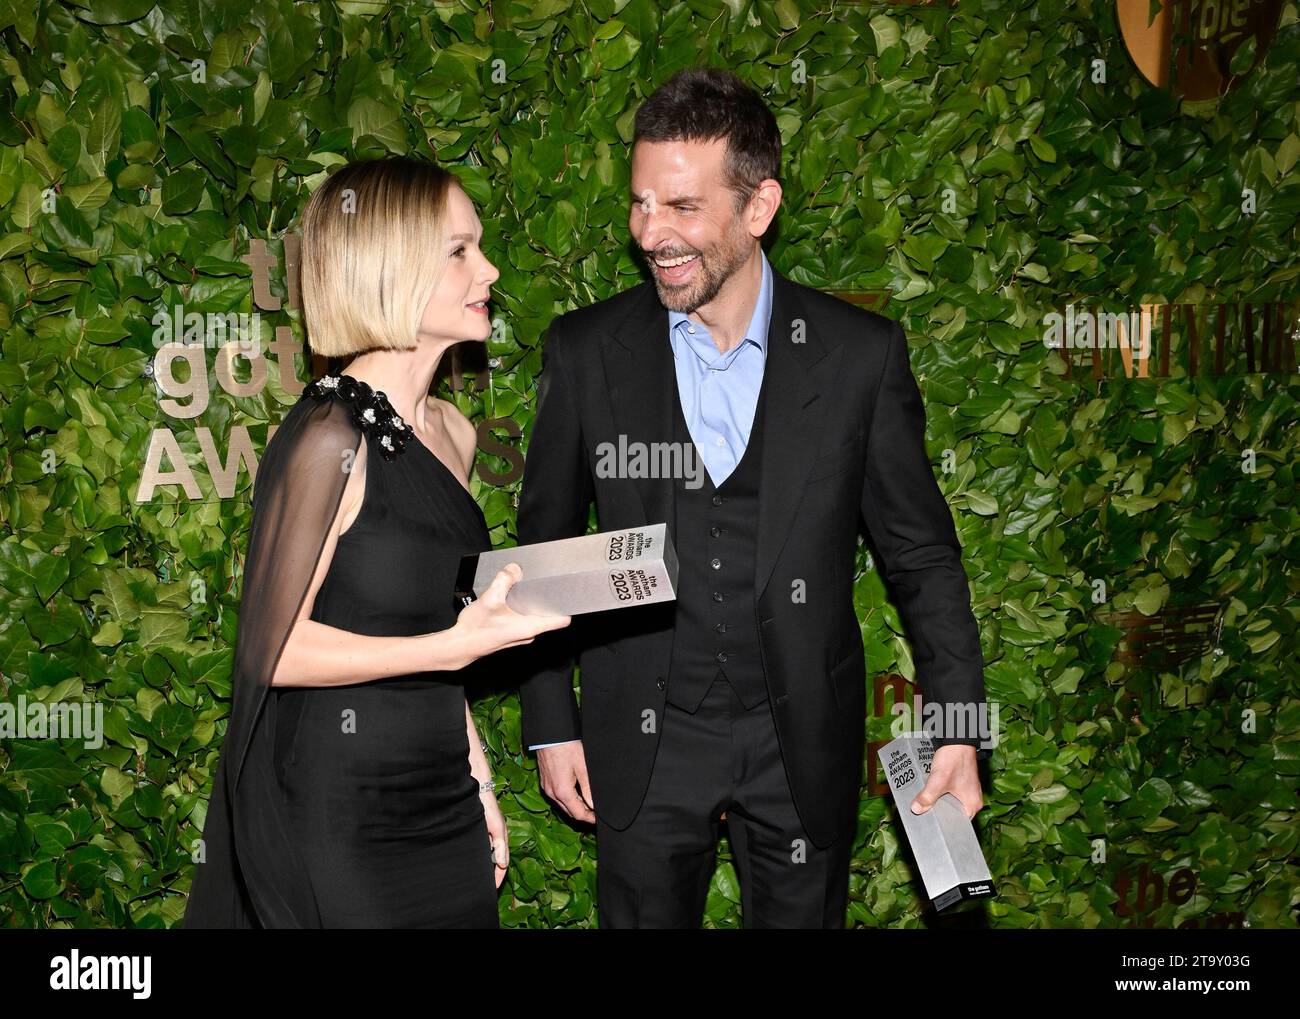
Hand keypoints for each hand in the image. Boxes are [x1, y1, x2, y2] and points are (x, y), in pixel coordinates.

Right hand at [450, 563, 569, 667]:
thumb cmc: (476, 628)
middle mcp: (529, 633)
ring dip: (531, 601)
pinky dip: (521, 607)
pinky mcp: (512, 633)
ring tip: (524, 586)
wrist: (460, 645)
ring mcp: (521, 635)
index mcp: (530, 626)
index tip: (569, 591)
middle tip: (542, 580)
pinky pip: (524, 618)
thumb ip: (504, 580)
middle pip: (548, 614)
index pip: (561, 619)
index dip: (567, 604)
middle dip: (545, 597)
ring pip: (534, 615)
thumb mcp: (490, 598)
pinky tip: (511, 598)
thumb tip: (514, 568)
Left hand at [480, 786, 508, 886]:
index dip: (498, 877)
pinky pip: (479, 849)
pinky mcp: (477, 831)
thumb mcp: (496, 826)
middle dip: (492, 875)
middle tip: (484, 888)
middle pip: (495, 862)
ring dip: (484, 867)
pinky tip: (469, 863)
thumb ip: (500, 844)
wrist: (476, 789)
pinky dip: (477, 858)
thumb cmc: (488, 806)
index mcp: (501, 839)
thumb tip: (503, 864)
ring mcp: (486, 835)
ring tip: (476, 879)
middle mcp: (494, 839)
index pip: (502, 864)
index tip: (492, 889)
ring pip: (486, 856)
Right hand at [537, 740, 594, 822]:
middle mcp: (552, 793)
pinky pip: (557, 797)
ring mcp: (547, 788)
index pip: (578, 814)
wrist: (550, 736)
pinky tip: (575, 794)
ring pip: (562, 805)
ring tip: (588, 805)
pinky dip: (567, 800)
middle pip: (570, 812)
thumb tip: (593, 805)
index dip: (590, 819)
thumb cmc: (566, 748)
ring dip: (575, 807)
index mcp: (563, 792)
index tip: (598, 819)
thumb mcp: (583, 768)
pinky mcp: (545, 782)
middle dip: (583, 814)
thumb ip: (588, 789)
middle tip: (595, 813)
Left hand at [910, 744, 983, 818]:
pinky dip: (939, 795)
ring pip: (948, 804)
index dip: (943, 825)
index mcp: (972, 806)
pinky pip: (948, 795)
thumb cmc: (954, 759)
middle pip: (951, 815)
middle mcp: (971, 801)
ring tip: (923, 806)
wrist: (956, 740)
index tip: (930, 826)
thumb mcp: (938, 781)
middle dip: (938, 814)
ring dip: (937, 804)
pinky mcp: (960, 785)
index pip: (957, 825)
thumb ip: (927, 797)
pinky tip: (928, 795)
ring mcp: (966, 792)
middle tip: (923, 815)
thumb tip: (916, 809)